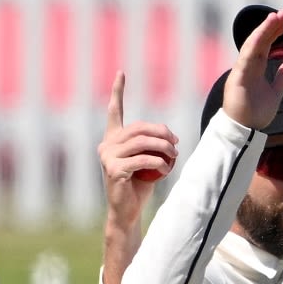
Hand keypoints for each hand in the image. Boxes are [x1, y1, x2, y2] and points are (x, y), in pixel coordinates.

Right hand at [99, 72, 175, 283]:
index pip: (114, 111)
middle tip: (176, 143)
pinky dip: (158, 163)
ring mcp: (107, 157)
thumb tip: (170, 137)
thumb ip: (153, 146)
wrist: (127, 211)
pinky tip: (165, 169)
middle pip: (139, 128)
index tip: (121, 73)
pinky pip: (142, 160)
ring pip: (142, 142)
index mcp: (112, 139)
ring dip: (163, 148)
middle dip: (161, 132)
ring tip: (174, 156)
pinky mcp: (114, 170)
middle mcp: (106, 145)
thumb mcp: (147, 162)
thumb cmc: (139, 186)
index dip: (117, 91)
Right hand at [220, 9, 282, 130]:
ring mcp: (241, 71)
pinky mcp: (237, 78)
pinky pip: (245, 58)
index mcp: (255, 69)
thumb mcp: (275, 92)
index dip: (274, 33)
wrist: (245, 132)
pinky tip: (262, 34)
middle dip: (270, 27)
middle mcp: (247, 67)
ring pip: (251, 45)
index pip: (265, 46)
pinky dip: (253, 45)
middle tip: (282, 13)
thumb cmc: (256, 114)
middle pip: (259, 42)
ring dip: (263, 30)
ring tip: (274, 17)